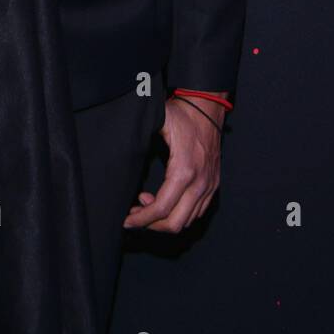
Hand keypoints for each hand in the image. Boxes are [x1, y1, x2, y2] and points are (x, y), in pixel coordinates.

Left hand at [122, 93, 224, 232]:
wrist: (208, 108)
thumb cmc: (182, 114)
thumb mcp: (158, 121)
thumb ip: (140, 135)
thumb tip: (120, 146)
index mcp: (184, 170)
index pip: (161, 208)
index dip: (141, 219)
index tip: (126, 220)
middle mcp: (199, 183)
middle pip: (175, 223)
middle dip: (151, 225)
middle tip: (134, 215)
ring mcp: (209, 186)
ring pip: (187, 221)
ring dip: (165, 219)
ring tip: (147, 204)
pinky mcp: (213, 185)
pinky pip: (197, 212)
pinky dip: (180, 214)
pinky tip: (165, 200)